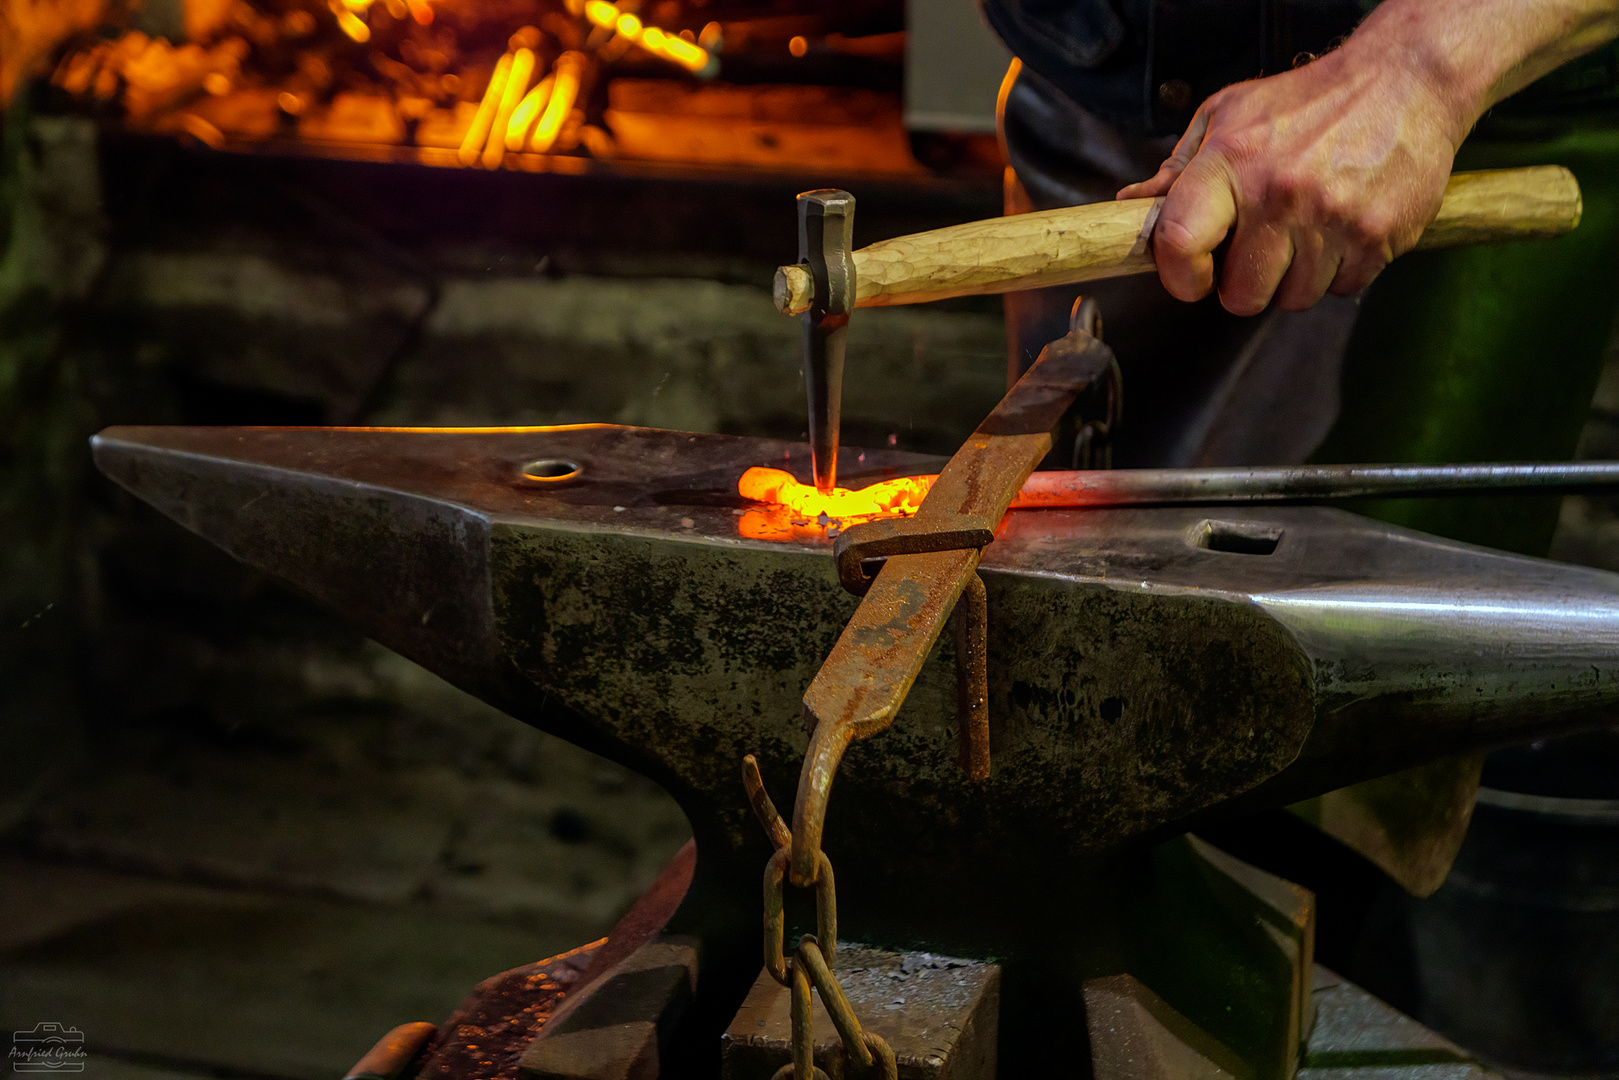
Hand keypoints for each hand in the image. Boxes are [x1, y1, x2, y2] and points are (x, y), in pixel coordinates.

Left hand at [1118, 44, 1466, 314]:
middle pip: (1242, 296)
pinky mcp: (1380, 236)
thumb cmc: (1307, 102)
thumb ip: (1179, 167)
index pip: (1181, 244)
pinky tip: (1340, 229)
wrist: (1406, 80)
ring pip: (1293, 299)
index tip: (1190, 278)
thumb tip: (1131, 205)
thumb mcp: (1229, 115)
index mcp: (1233, 162)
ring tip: (1303, 232)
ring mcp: (1334, 219)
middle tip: (1257, 251)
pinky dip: (1338, 271)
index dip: (1179, 277)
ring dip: (1294, 278)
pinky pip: (1341, 289)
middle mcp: (1282, 194)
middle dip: (1243, 284)